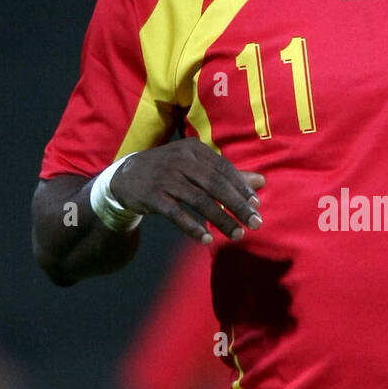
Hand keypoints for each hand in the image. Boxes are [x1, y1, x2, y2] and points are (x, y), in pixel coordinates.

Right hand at [111, 140, 264, 243]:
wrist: (126, 177)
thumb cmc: (170, 171)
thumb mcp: (196, 166)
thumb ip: (227, 174)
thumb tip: (262, 181)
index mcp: (194, 149)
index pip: (224, 169)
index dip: (241, 187)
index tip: (256, 205)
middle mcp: (180, 160)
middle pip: (215, 184)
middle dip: (237, 205)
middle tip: (255, 223)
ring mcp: (165, 178)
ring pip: (199, 201)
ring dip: (221, 219)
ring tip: (236, 234)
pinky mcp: (153, 196)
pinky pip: (177, 214)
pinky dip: (193, 227)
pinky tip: (207, 239)